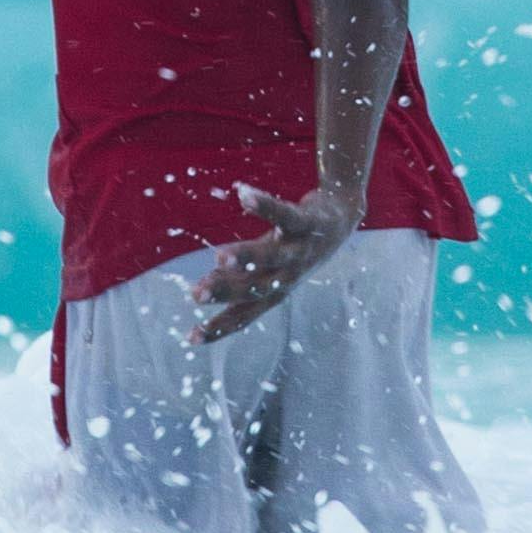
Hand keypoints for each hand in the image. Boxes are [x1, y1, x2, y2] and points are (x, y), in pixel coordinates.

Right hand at [193, 185, 356, 341]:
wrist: (340, 219)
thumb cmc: (294, 246)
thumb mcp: (266, 265)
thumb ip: (239, 275)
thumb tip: (204, 286)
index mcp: (275, 291)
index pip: (245, 315)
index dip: (220, 328)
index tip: (191, 338)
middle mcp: (290, 275)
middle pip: (257, 288)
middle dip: (226, 292)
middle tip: (196, 294)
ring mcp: (301, 249)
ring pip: (274, 256)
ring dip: (247, 257)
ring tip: (219, 256)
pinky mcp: (309, 222)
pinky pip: (286, 215)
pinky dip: (266, 206)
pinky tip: (244, 194)